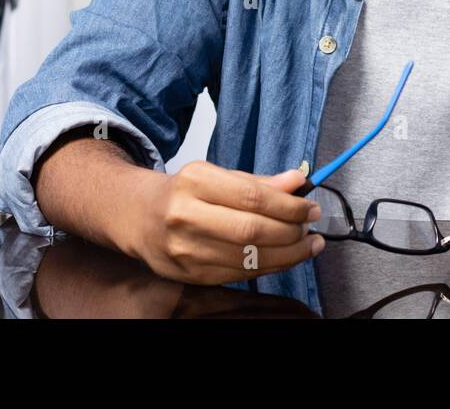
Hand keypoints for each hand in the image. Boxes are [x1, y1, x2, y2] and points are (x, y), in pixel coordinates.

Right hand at [126, 161, 324, 285]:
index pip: (253, 197)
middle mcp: (186, 216)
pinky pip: (240, 274)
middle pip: (252, 231)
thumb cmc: (183, 193)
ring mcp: (186, 250)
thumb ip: (259, 182)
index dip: (289, 205)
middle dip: (292, 231)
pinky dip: (269, 266)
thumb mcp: (216, 175)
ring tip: (307, 244)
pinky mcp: (191, 275)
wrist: (138, 217)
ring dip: (288, 254)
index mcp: (194, 182)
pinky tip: (285, 257)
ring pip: (249, 258)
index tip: (310, 206)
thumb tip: (298, 182)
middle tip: (311, 227)